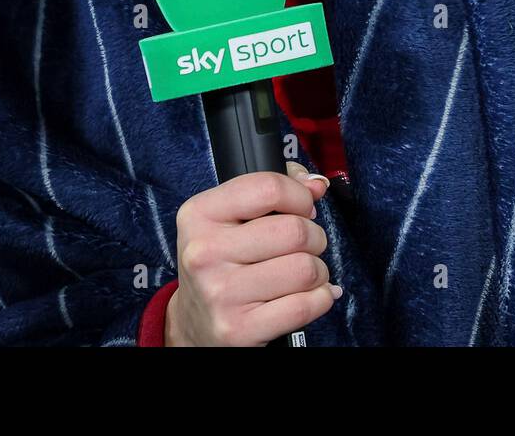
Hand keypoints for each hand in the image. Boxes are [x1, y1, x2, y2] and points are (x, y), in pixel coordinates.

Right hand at [165, 161, 340, 346]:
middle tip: (306, 245)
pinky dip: (321, 298)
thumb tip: (316, 185)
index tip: (303, 207)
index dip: (299, 195)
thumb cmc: (221, 261)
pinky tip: (311, 294)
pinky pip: (304, 306)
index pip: (269, 188)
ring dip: (318, 270)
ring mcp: (221, 294)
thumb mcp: (230, 217)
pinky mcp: (239, 330)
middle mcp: (205, 253)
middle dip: (314, 236)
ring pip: (305, 269)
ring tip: (304, 272)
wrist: (194, 323)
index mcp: (200, 214)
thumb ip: (275, 191)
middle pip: (295, 231)